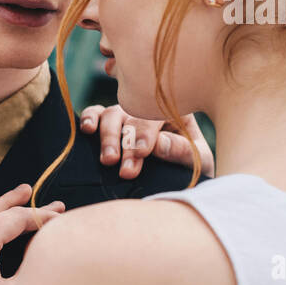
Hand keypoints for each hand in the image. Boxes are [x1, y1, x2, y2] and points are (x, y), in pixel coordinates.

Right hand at [80, 105, 214, 178]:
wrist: (183, 176)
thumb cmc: (193, 165)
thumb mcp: (199, 160)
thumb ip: (182, 151)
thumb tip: (158, 144)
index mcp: (174, 110)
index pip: (156, 116)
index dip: (146, 133)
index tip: (142, 153)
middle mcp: (147, 108)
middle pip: (131, 116)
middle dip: (127, 145)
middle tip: (125, 169)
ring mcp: (127, 114)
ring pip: (111, 114)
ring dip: (107, 137)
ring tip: (108, 161)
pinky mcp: (110, 122)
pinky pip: (95, 113)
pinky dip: (89, 118)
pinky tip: (87, 129)